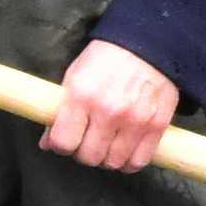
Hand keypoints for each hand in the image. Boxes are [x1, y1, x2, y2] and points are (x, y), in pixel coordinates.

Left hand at [41, 40, 179, 170]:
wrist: (150, 43)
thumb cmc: (107, 57)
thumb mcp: (76, 75)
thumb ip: (61, 109)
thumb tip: (48, 143)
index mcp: (82, 95)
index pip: (63, 142)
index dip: (61, 145)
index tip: (66, 139)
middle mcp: (108, 111)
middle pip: (89, 157)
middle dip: (84, 152)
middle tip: (88, 141)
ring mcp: (135, 120)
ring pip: (113, 162)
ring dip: (107, 158)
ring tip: (108, 144)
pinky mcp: (157, 125)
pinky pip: (139, 161)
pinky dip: (130, 162)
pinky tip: (125, 151)